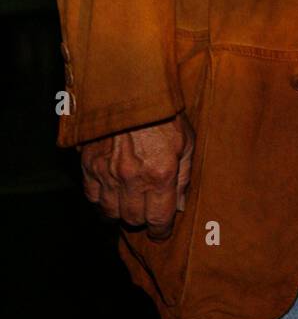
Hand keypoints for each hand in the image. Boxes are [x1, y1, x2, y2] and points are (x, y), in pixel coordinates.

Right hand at [79, 112, 193, 241]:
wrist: (130, 87)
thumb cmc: (164, 112)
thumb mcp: (186, 140)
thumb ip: (185, 176)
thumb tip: (180, 205)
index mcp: (160, 174)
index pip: (159, 220)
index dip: (161, 231)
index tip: (162, 231)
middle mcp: (132, 179)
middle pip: (133, 219)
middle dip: (143, 219)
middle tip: (147, 210)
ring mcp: (108, 173)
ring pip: (110, 213)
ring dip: (121, 212)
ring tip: (129, 202)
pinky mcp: (89, 165)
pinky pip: (92, 197)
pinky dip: (101, 199)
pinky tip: (111, 192)